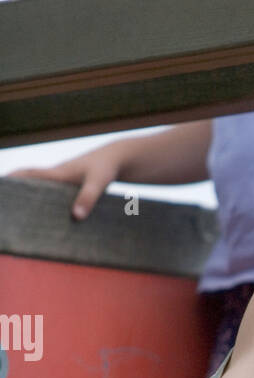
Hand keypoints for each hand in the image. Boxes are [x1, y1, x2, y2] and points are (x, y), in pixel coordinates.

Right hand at [5, 142, 123, 219]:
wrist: (118, 159)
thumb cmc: (107, 168)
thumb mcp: (99, 182)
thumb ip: (88, 197)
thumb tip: (76, 217)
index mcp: (57, 173)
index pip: (27, 174)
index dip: (11, 179)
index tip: (0, 187)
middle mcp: (56, 176)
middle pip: (30, 182)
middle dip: (16, 191)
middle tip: (5, 207)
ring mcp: (63, 181)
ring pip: (41, 189)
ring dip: (31, 199)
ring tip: (20, 217)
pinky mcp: (71, 187)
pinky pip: (54, 194)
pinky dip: (46, 202)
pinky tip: (47, 218)